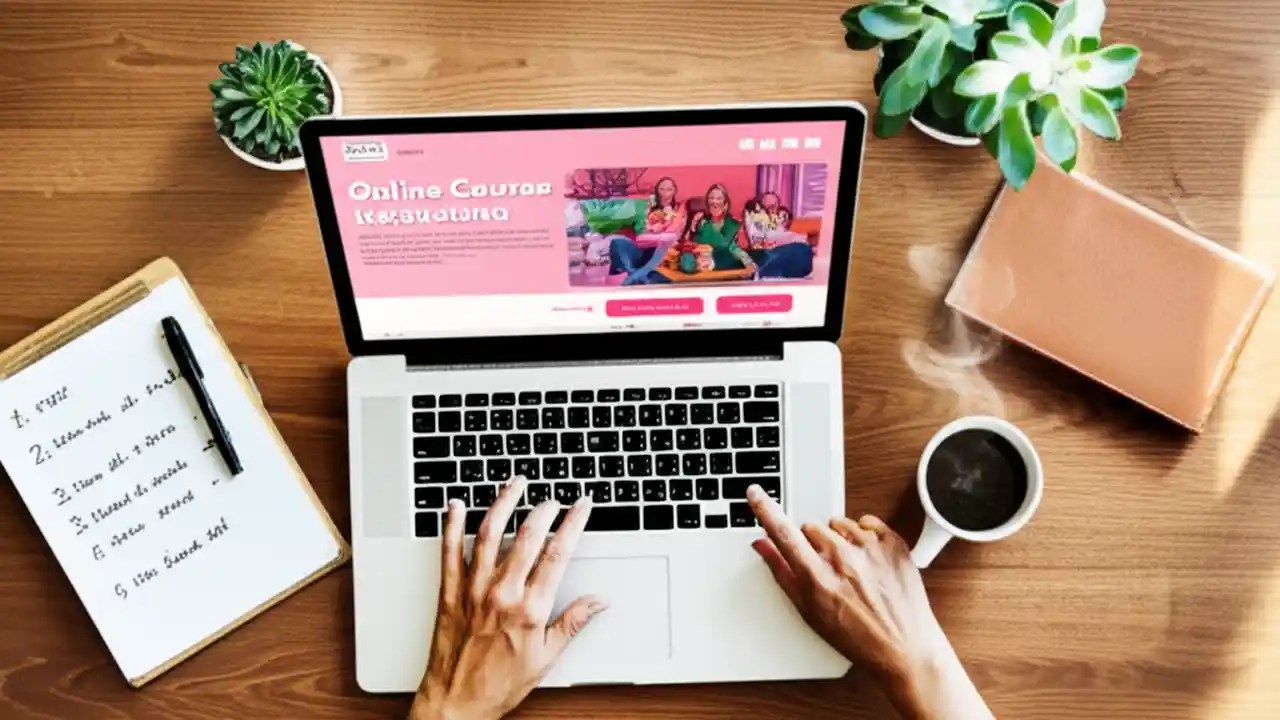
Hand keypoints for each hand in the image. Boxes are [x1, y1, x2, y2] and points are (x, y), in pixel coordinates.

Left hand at [410, 478, 605, 719]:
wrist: (456, 704)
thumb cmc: (499, 685)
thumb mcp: (546, 657)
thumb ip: (573, 622)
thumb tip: (599, 601)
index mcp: (530, 609)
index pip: (558, 554)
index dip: (573, 524)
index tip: (581, 507)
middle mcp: (501, 593)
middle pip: (527, 536)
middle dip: (543, 510)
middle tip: (552, 498)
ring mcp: (473, 589)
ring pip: (489, 533)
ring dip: (502, 503)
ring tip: (513, 485)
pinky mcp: (450, 592)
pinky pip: (448, 550)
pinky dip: (451, 524)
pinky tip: (455, 506)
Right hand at [746, 486, 992, 719]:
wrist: (904, 648)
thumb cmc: (857, 637)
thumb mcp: (809, 611)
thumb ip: (782, 572)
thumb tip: (762, 545)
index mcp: (817, 576)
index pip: (783, 533)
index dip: (765, 509)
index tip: (755, 493)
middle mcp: (842, 557)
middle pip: (811, 528)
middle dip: (812, 543)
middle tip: (825, 569)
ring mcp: (869, 547)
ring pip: (838, 524)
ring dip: (839, 539)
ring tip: (851, 568)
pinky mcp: (892, 542)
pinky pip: (867, 522)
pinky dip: (865, 536)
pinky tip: (868, 560)